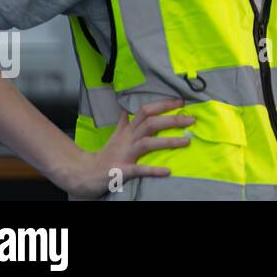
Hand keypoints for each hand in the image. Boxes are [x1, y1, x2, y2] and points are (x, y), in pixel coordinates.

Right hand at [59, 98, 194, 198]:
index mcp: (128, 130)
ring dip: (168, 141)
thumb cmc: (105, 155)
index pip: (146, 111)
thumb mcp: (114, 136)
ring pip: (147, 143)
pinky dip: (153, 170)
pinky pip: (139, 169)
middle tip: (191, 120)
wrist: (85, 174)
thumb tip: (127, 110)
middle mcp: (127, 139)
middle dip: (172, 120)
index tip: (181, 102)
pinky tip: (167, 171)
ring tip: (187, 142)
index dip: (163, 105)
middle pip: (150, 123)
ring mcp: (125, 154)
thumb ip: (123, 123)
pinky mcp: (122, 170)